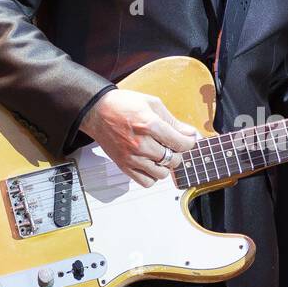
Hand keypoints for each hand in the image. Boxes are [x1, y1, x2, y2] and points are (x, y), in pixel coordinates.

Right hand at [81, 89, 198, 186]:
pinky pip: (146, 182)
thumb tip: (190, 133)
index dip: (189, 142)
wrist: (97, 111)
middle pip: (173, 160)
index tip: (188, 140)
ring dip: (165, 166)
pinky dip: (152, 176)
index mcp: (149, 125)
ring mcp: (132, 157)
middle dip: (177, 153)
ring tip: (160, 154)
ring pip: (162, 174)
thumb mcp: (152, 104)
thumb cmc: (123, 105)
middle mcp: (141, 144)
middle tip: (171, 145)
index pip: (180, 143)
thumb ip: (173, 121)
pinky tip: (150, 164)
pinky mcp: (124, 166)